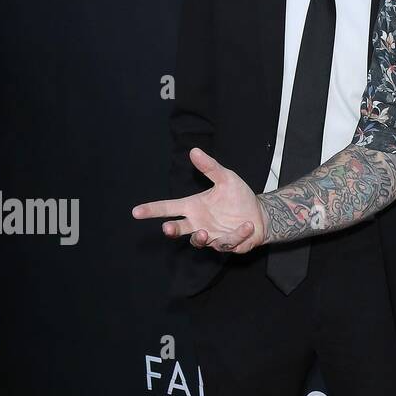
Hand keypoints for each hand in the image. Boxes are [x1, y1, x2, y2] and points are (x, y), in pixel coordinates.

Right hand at [132, 148, 265, 251]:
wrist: (259, 213)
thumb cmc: (238, 197)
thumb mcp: (225, 178)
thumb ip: (210, 167)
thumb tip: (194, 151)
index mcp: (193, 206)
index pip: (168, 208)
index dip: (152, 210)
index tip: (136, 212)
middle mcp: (199, 222)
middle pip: (179, 229)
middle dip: (172, 230)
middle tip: (167, 228)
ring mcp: (211, 235)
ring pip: (200, 241)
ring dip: (200, 238)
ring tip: (203, 232)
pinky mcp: (227, 244)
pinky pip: (228, 242)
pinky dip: (237, 235)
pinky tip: (246, 225)